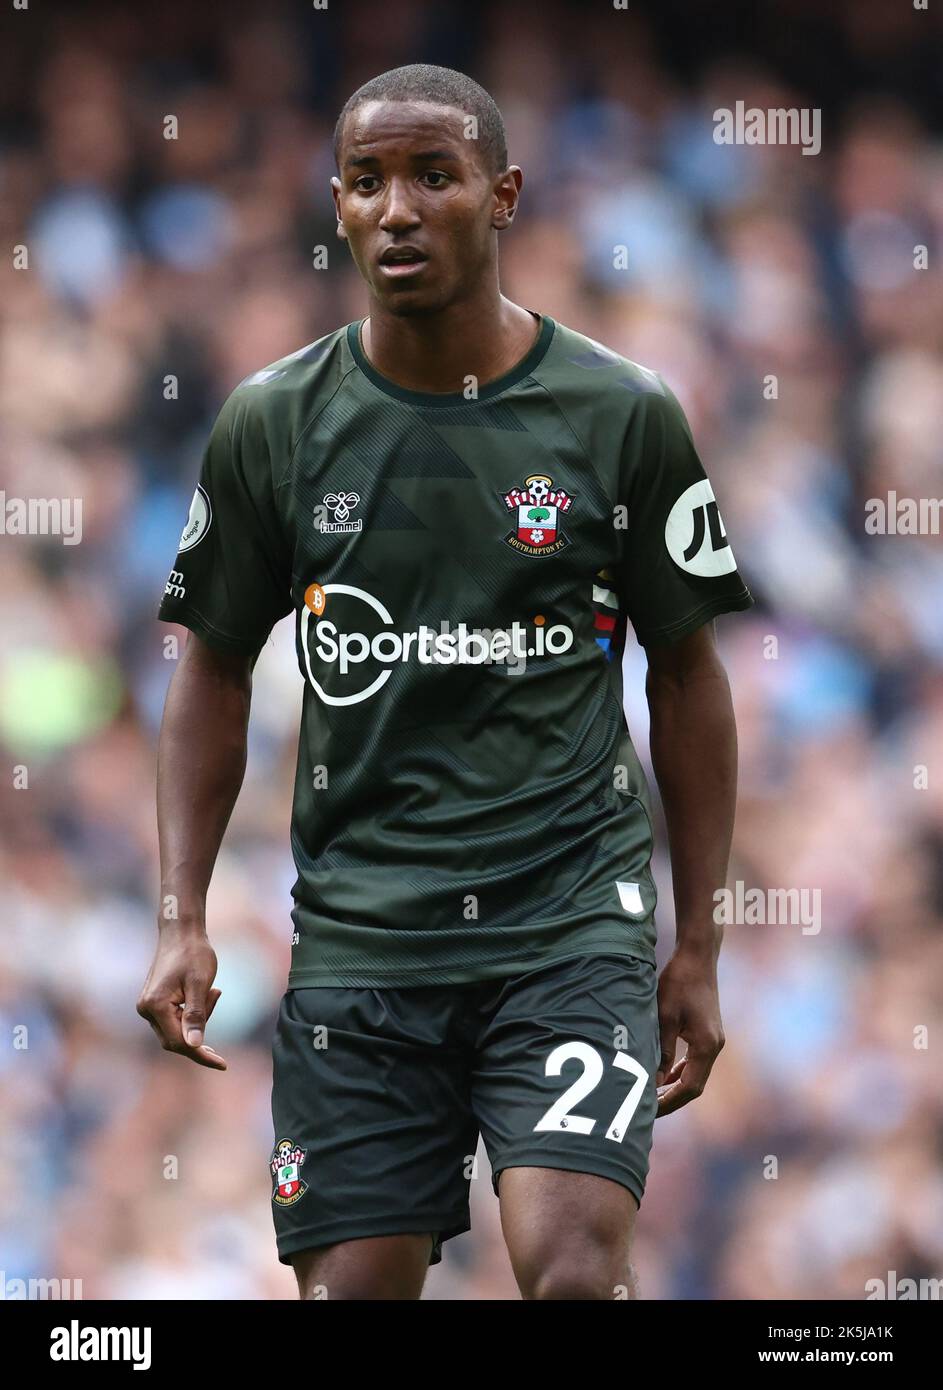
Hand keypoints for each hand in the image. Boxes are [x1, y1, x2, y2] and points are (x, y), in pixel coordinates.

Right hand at [136, 925, 226, 1069]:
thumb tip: (194, 1046)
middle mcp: (145, 1009)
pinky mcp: (154, 1002)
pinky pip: (173, 1019)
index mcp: (154, 1006)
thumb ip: (196, 1015)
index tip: (222, 1064)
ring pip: (175, 1029)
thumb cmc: (193, 954)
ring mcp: (147, 1006)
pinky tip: (208, 993)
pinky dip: (192, 1013)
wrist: (180, 931)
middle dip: (200, 1033)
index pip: (178, 1042)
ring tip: (213, 991)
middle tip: (218, 1005)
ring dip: (198, 1019)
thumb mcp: (200, 984)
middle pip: (175, 1039)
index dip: (201, 1055)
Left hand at [655, 950, 724, 1115]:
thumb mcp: (664, 1017)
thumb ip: (661, 1051)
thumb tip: (654, 1082)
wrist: (697, 957)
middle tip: (648, 1110)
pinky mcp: (708, 1032)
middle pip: (695, 1085)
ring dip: (676, 1086)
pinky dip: (680, 1070)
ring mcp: (713, 1039)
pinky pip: (695, 1060)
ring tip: (653, 1097)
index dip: (669, 1102)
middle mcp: (714, 1046)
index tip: (649, 1111)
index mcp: (706, 1045)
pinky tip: (665, 1075)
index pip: (690, 1087)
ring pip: (695, 1073)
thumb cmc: (678, 982)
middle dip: (672, 1099)